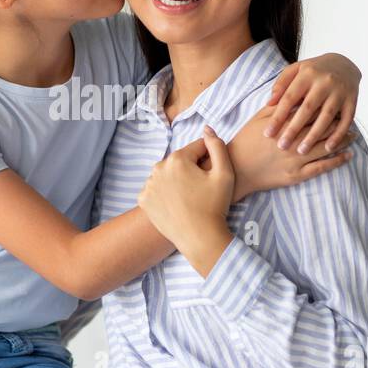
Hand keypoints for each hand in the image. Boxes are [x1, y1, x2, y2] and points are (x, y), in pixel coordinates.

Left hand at [138, 125, 234, 254]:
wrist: (199, 238)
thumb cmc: (214, 205)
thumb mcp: (225, 173)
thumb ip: (217, 146)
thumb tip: (207, 129)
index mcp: (177, 159)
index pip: (196, 149)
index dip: (208, 160)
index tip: (212, 176)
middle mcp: (158, 168)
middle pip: (179, 162)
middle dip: (190, 170)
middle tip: (202, 189)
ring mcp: (148, 185)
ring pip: (167, 175)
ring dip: (176, 180)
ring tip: (190, 198)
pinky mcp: (143, 200)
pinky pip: (156, 190)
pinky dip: (164, 193)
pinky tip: (176, 203)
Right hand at [226, 104, 356, 199]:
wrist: (236, 170)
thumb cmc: (245, 142)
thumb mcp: (257, 120)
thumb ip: (276, 108)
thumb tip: (292, 95)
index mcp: (283, 126)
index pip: (309, 113)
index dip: (324, 106)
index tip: (335, 101)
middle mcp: (292, 142)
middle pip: (321, 129)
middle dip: (337, 122)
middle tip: (351, 116)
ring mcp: (295, 160)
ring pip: (325, 148)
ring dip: (341, 141)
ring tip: (354, 135)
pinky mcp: (296, 176)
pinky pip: (321, 168)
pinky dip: (336, 161)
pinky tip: (347, 156)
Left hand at [262, 52, 360, 152]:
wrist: (343, 63)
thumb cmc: (313, 71)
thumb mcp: (296, 70)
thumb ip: (281, 84)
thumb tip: (270, 103)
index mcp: (307, 74)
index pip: (289, 98)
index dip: (278, 116)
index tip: (268, 134)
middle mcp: (324, 82)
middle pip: (307, 109)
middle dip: (294, 129)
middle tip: (282, 146)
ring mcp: (340, 92)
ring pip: (326, 117)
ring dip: (314, 136)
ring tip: (301, 151)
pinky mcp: (352, 100)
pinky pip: (346, 120)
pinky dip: (338, 135)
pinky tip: (328, 148)